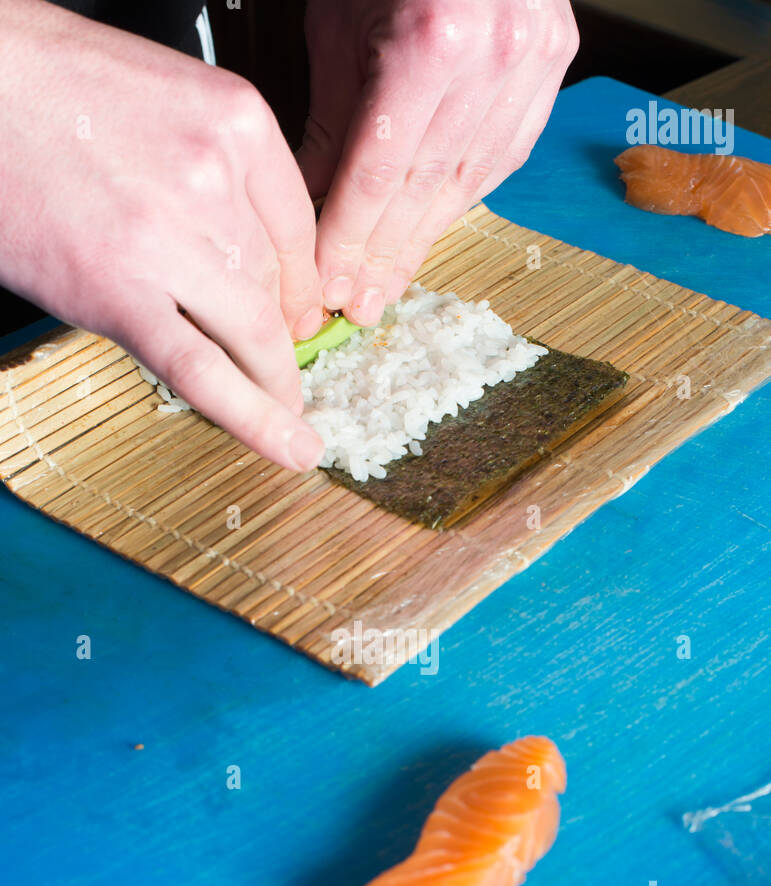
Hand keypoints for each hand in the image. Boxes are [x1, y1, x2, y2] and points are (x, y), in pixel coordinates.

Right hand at [0, 1, 324, 470]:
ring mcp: (167, 238)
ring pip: (253, 332)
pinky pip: (202, 370)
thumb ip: (216, 167)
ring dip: (270, 380)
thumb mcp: (167, 97)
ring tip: (281, 408)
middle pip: (274, 284)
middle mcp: (212, 176)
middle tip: (282, 368)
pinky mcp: (117, 292)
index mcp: (236, 120)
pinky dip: (254, 418)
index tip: (300, 315)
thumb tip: (245, 242)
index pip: (297, 229)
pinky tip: (288, 446)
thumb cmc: (48, 84)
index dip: (301, 288)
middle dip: (280, 337)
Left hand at [298, 0, 577, 324]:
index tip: (326, 286)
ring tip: (389, 281)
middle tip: (359, 304)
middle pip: (426, 187)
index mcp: (430, 43)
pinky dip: (463, 193)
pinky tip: (432, 225)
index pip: (378, 172)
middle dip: (385, 255)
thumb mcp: (338, 30)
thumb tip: (309, 211)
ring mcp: (532, 60)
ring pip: (468, 178)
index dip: (349, 240)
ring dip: (424, 237)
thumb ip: (330, 126)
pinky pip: (502, 152)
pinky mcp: (554, 62)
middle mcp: (492, 55)